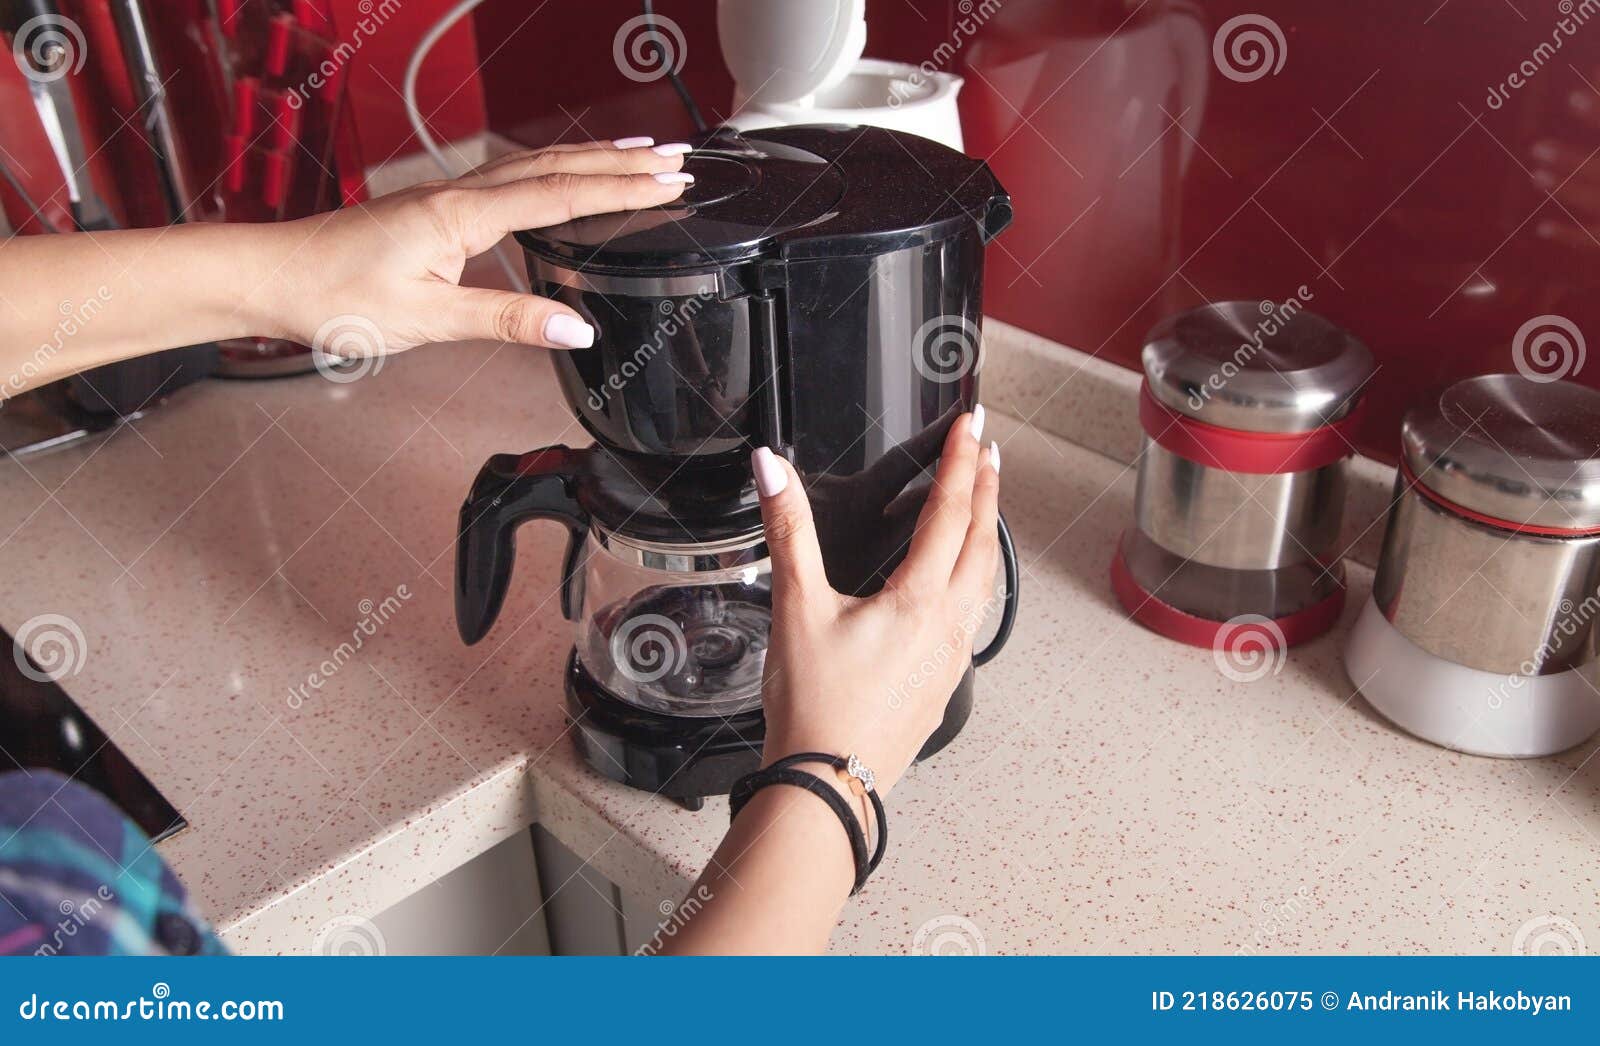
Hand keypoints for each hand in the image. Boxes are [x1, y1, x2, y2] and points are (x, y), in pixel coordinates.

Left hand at [266, 138, 694, 354]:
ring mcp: (446, 198)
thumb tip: (573, 329)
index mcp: (462, 215)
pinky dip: (550, 175)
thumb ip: (506, 320)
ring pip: (533, 167)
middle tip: (674, 159)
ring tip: (636, 159)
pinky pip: (508, 181)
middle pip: (554, 166)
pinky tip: (561, 182)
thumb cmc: (334, 294)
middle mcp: (457, 195)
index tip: (670, 183)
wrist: (272, 277)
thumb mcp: (427, 319)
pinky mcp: (434, 210)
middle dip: (619, 163)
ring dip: (589, 161)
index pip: (560, 196)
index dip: (621, 190)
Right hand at [751, 411, 1001, 795]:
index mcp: (919, 599)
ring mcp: (952, 658)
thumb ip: (789, 531)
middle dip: (986, 490)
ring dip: (984, 536)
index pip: (951, 511)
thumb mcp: (796, 609)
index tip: (971, 426)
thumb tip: (773, 470)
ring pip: (984, 581)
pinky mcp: (944, 684)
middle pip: (982, 542)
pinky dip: (973, 580)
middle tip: (988, 453)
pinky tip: (957, 588)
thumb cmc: (815, 709)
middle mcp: (949, 626)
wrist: (828, 785)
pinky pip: (972, 616)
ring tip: (981, 509)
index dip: (961, 461)